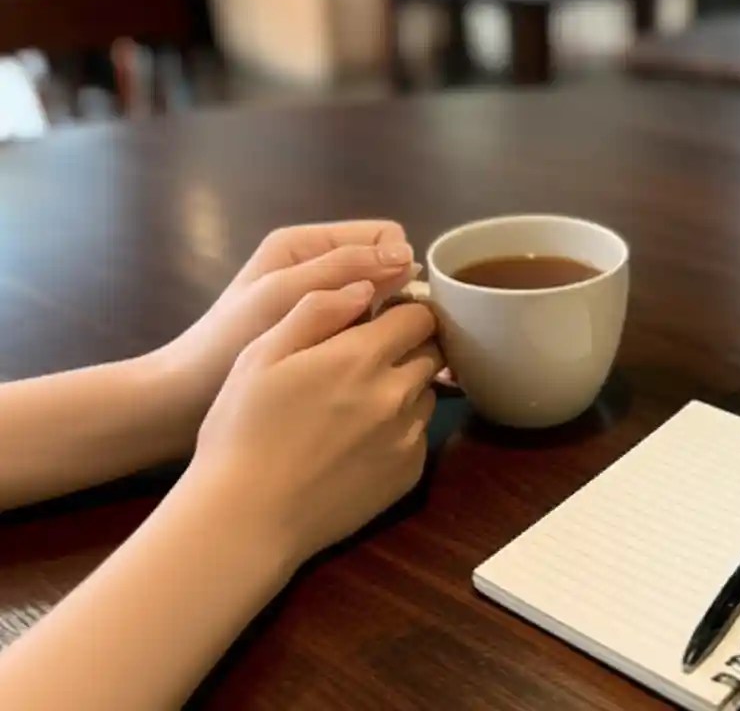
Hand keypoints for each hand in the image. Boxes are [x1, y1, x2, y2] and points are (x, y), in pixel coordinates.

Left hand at [153, 220, 417, 428]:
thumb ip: (340, 270)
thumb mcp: (284, 297)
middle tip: (391, 334)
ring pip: (380, 299)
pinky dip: (372, 340)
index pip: (385, 237)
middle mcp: (319, 265)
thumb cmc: (229, 341)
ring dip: (386, 321)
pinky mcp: (323, 333)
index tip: (398, 306)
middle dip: (398, 295)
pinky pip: (365, 326)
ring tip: (383, 352)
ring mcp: (323, 301)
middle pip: (386, 267)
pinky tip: (369, 364)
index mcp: (307, 243)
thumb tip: (407, 256)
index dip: (400, 265)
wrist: (186, 394)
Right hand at [176, 281, 441, 565]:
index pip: (420, 316)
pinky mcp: (409, 474)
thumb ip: (317, 310)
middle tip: (370, 358)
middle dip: (410, 347)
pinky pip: (419, 436)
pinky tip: (361, 441)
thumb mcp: (262, 354)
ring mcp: (408, 437)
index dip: (403, 311)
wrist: (247, 518)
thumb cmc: (242, 429)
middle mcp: (399, 394)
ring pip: (428, 394)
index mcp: (363, 356)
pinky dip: (401, 428)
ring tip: (362, 402)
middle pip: (432, 353)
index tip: (382, 318)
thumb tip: (365, 286)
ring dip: (407, 387)